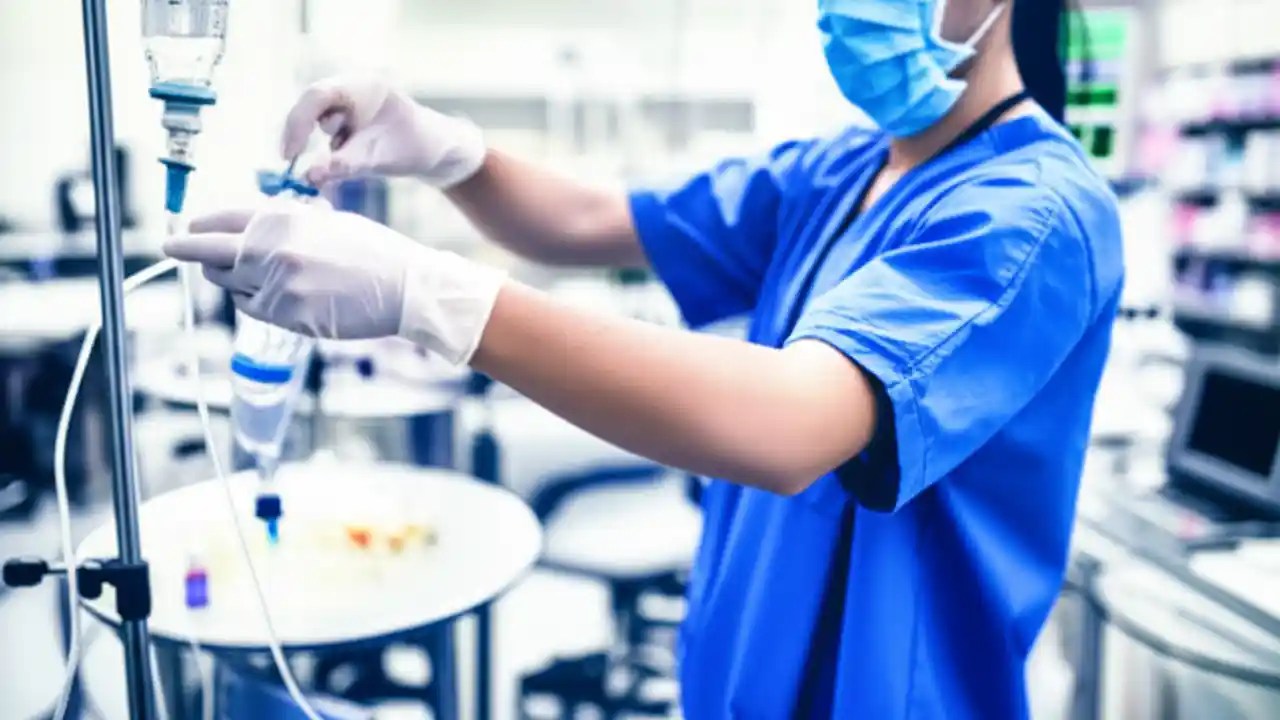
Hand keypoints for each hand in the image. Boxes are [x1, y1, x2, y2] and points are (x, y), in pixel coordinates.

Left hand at [164, 199, 505, 363]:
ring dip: (227, 277)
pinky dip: (253, 300)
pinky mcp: (286, 315)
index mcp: (282, 219)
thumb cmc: (372, 251)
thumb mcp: (326, 221)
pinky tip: (272, 294)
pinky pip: (251, 307)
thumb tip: (252, 228)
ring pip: (227, 283)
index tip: (182, 232)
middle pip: (208, 252)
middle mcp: (272, 249)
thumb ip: (285, 223)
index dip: (196, 227)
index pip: (219, 220)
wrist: (405, 287)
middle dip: (188, 250)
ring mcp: (276, 285)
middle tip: (174, 248)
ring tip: (243, 273)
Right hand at [282, 75, 485, 188]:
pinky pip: (333, 136)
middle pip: (312, 106)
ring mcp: (352, 104)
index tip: (289, 154)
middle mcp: (354, 88)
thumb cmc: (415, 148)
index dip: (297, 123)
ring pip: (323, 124)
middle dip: (302, 135)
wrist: (438, 153)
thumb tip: (308, 176)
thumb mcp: (379, 159)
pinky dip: (337, 152)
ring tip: (360, 159)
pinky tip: (359, 159)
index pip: (317, 95)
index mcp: (364, 86)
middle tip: (293, 163)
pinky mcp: (351, 120)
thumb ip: (343, 166)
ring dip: (332, 146)